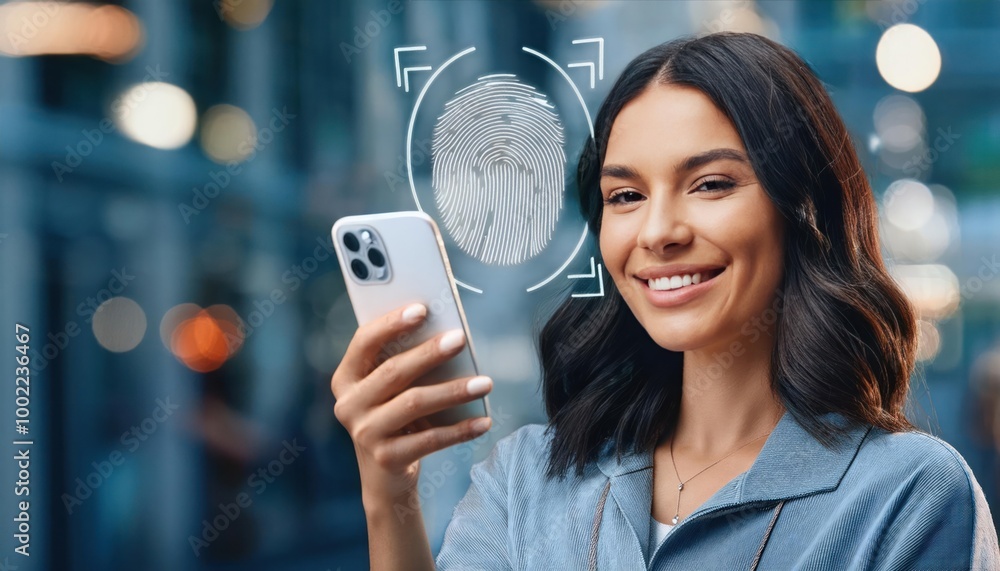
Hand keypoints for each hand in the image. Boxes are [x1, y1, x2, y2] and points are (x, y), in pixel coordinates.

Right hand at [331, 302, 492, 508]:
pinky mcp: (386, 459)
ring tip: (484, 383)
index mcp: (346, 379)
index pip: (363, 342)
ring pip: (414, 403)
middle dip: (429, 353)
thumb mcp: (390, 392)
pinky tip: (483, 421)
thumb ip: (403, 364)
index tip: (422, 309)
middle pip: (393, 371)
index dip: (391, 323)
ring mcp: (365, 433)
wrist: (385, 480)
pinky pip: (430, 439)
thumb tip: (445, 334)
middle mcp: (349, 405)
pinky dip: (460, 430)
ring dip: (453, 391)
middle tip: (460, 339)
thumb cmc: (394, 421)